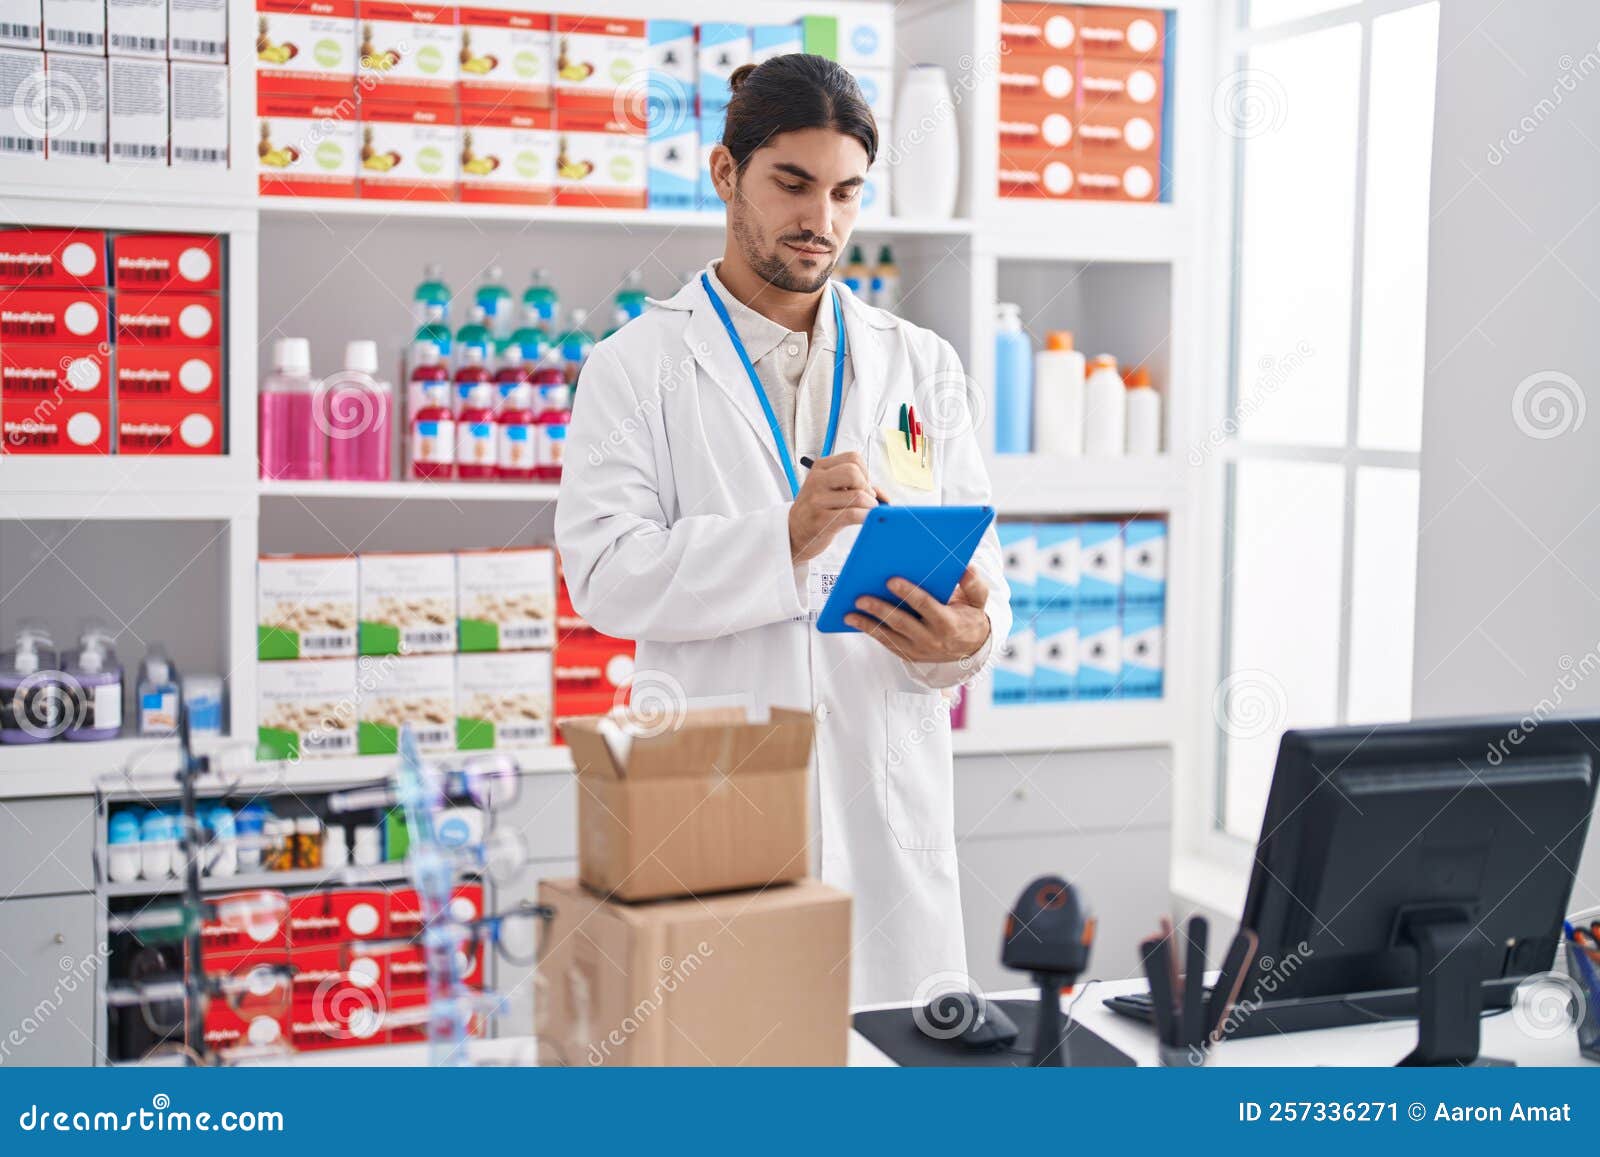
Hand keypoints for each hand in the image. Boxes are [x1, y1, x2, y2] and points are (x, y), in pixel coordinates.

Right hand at [788, 451, 880, 564]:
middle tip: (866, 499)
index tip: (863, 486)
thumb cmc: (816, 510)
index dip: (865, 472)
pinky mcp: (822, 520)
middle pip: (854, 472)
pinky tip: (865, 519)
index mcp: (820, 468)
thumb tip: (885, 497)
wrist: (793, 532)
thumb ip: (856, 487)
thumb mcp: (829, 490)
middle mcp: (817, 480)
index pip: (853, 458)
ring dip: (870, 505)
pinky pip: (853, 515)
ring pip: (857, 495)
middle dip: (867, 487)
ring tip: (867, 511)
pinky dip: (866, 516)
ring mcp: (818, 500)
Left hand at [846, 567, 992, 663]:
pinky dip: (870, 632)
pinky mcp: (908, 654)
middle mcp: (931, 639)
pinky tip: (855, 620)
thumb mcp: (979, 600)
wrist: (970, 649)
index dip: (908, 593)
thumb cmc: (970, 617)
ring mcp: (918, 649)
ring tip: (849, 612)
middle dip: (880, 609)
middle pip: (902, 622)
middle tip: (861, 597)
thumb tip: (965, 567)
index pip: (925, 606)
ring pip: (889, 636)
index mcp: (948, 623)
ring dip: (868, 624)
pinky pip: (886, 643)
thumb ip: (974, 584)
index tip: (891, 580)